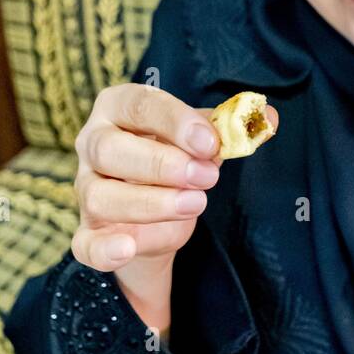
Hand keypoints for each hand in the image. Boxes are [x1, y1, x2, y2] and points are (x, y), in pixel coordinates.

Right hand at [71, 83, 277, 275]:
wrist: (158, 215)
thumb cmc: (177, 161)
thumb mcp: (202, 140)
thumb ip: (230, 128)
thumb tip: (266, 118)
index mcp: (118, 108)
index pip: (139, 105)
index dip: (175, 122)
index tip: (209, 142)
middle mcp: (93, 144)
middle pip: (111, 150)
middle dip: (161, 164)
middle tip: (206, 177)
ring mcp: (87, 191)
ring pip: (102, 197)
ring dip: (150, 203)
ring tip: (194, 205)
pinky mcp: (88, 233)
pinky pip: (86, 244)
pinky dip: (105, 248)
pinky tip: (128, 247)